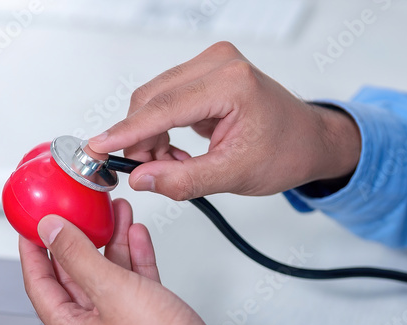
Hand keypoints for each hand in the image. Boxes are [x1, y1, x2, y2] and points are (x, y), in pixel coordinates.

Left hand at [19, 199, 249, 324]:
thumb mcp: (112, 291)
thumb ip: (78, 256)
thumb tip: (52, 233)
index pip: (40, 286)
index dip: (34, 252)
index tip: (32, 227)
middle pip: (75, 279)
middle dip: (80, 240)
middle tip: (78, 213)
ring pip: (108, 280)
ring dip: (111, 246)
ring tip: (115, 215)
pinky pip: (132, 288)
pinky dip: (133, 262)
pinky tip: (136, 238)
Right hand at [87, 42, 360, 200]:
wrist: (308, 140)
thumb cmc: (285, 152)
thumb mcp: (233, 175)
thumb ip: (183, 179)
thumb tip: (141, 179)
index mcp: (231, 83)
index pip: (164, 107)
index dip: (126, 131)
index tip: (97, 148)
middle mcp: (219, 63)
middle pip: (152, 99)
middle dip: (139, 139)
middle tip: (141, 173)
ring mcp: (212, 64)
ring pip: (154, 99)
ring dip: (150, 136)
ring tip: (170, 165)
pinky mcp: (205, 72)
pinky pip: (166, 99)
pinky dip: (161, 128)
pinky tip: (175, 151)